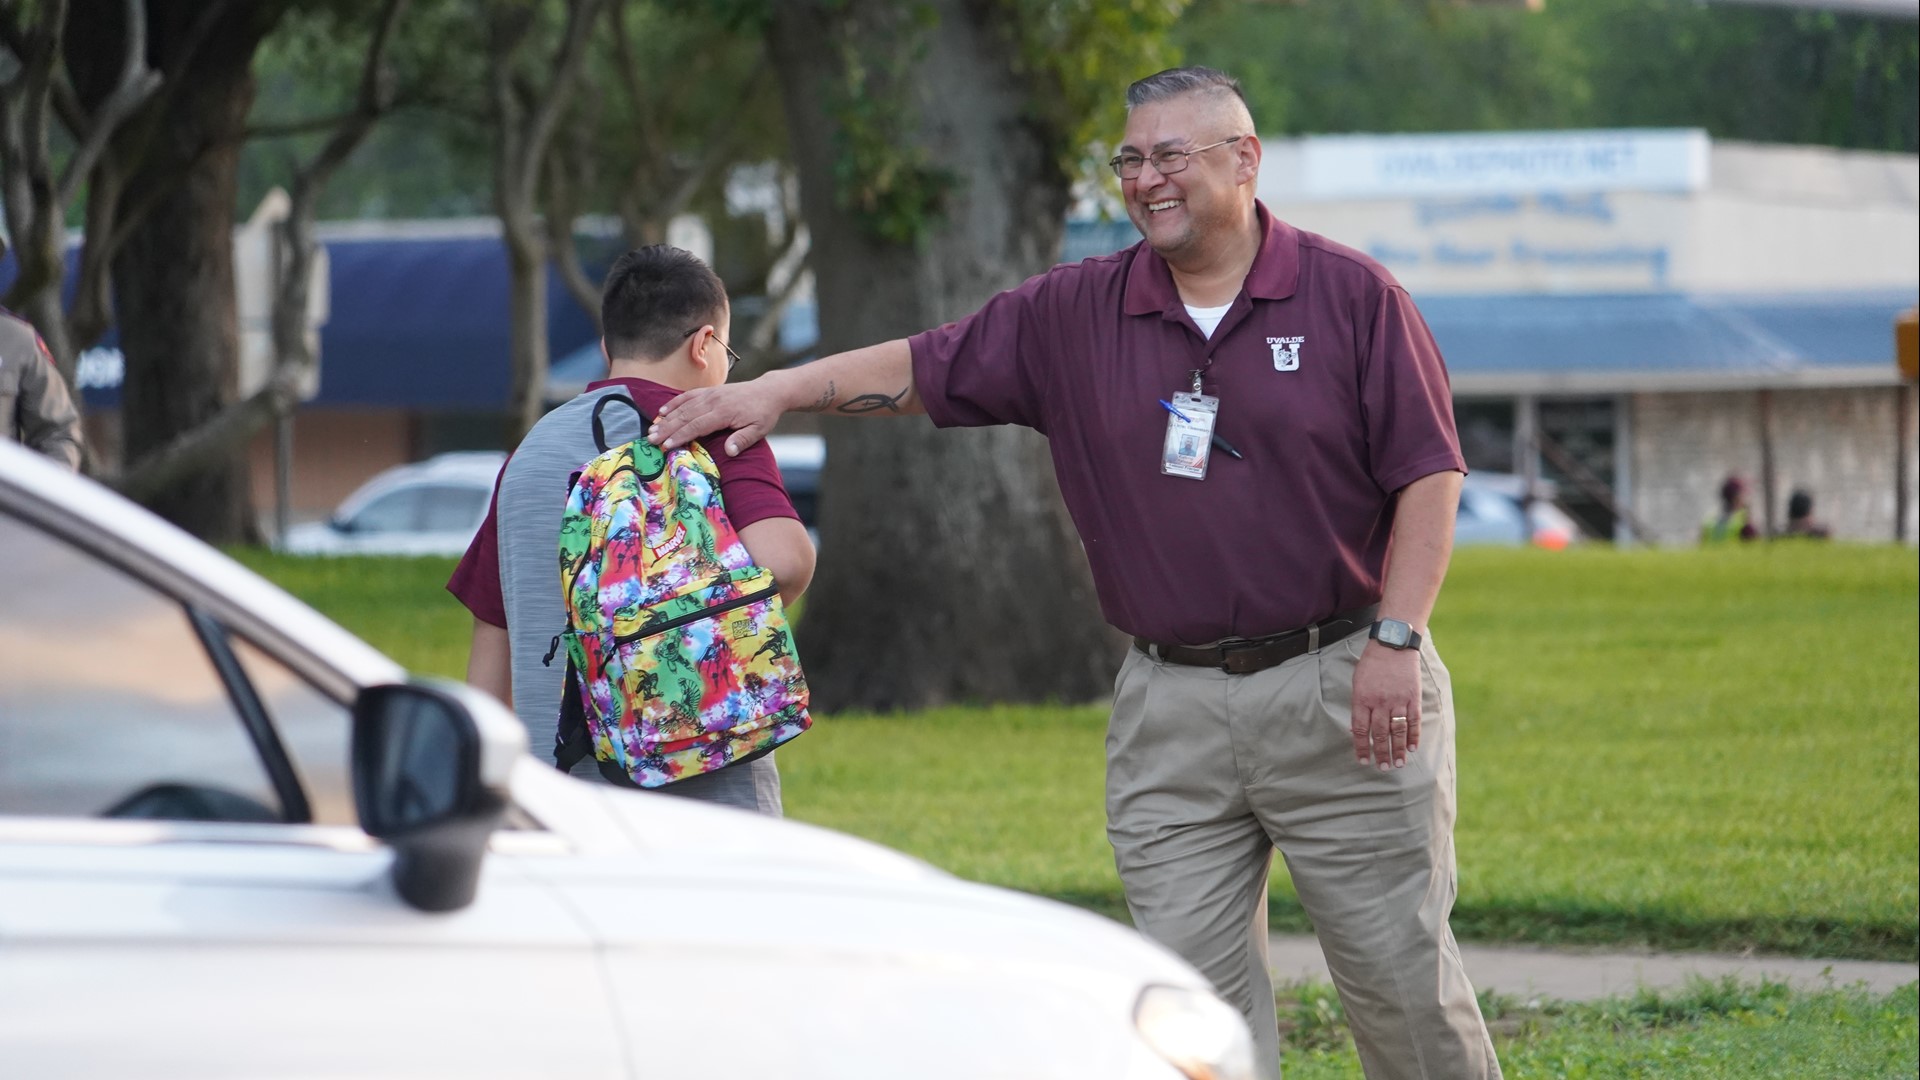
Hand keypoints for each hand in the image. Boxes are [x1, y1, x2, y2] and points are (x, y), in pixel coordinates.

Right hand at [649, 372, 788, 455]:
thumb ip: (743, 440)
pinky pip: (688, 396)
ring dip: (666, 418)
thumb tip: (729, 452)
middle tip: (651, 440)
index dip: (681, 435)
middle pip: (685, 416)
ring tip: (652, 429)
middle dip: (667, 428)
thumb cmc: (763, 413)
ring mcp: (710, 394)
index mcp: (724, 412)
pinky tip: (662, 411)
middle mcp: (713, 401)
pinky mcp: (709, 391)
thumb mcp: (759, 429)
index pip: (698, 425)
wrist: (768, 391)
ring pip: (683, 406)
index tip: (666, 445)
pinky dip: (674, 403)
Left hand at [1350, 642, 1420, 770]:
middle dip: (1381, 753)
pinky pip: (1413, 721)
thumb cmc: (1372, 664)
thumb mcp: (1357, 682)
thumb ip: (1358, 705)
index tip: (1364, 761)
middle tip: (1384, 767)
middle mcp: (1379, 702)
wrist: (1392, 644)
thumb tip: (1357, 728)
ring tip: (1398, 764)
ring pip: (1397, 731)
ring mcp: (1397, 700)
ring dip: (1398, 749)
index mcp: (1362, 699)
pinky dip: (1414, 735)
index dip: (1362, 747)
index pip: (1360, 730)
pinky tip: (1413, 748)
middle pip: (1379, 734)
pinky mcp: (1412, 697)